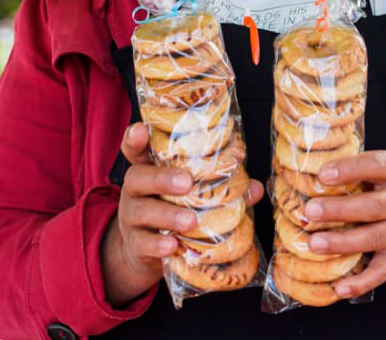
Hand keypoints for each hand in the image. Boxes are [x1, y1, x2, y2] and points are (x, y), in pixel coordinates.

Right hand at [102, 122, 263, 305]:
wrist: (147, 255)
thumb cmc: (175, 213)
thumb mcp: (192, 198)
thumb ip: (221, 189)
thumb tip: (255, 188)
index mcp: (150, 171)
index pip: (136, 150)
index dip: (135, 139)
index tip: (141, 130)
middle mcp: (136, 192)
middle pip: (137, 177)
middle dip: (161, 178)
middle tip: (186, 183)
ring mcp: (131, 218)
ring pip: (141, 211)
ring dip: (167, 215)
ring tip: (190, 220)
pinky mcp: (135, 245)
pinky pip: (142, 243)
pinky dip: (158, 245)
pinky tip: (173, 246)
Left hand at [302, 150, 385, 298]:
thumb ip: (360, 165)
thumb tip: (312, 169)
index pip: (375, 167)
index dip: (350, 170)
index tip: (323, 174)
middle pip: (373, 207)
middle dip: (340, 210)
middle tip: (311, 210)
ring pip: (374, 238)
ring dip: (343, 243)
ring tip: (314, 244)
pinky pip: (382, 271)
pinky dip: (362, 282)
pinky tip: (340, 288)